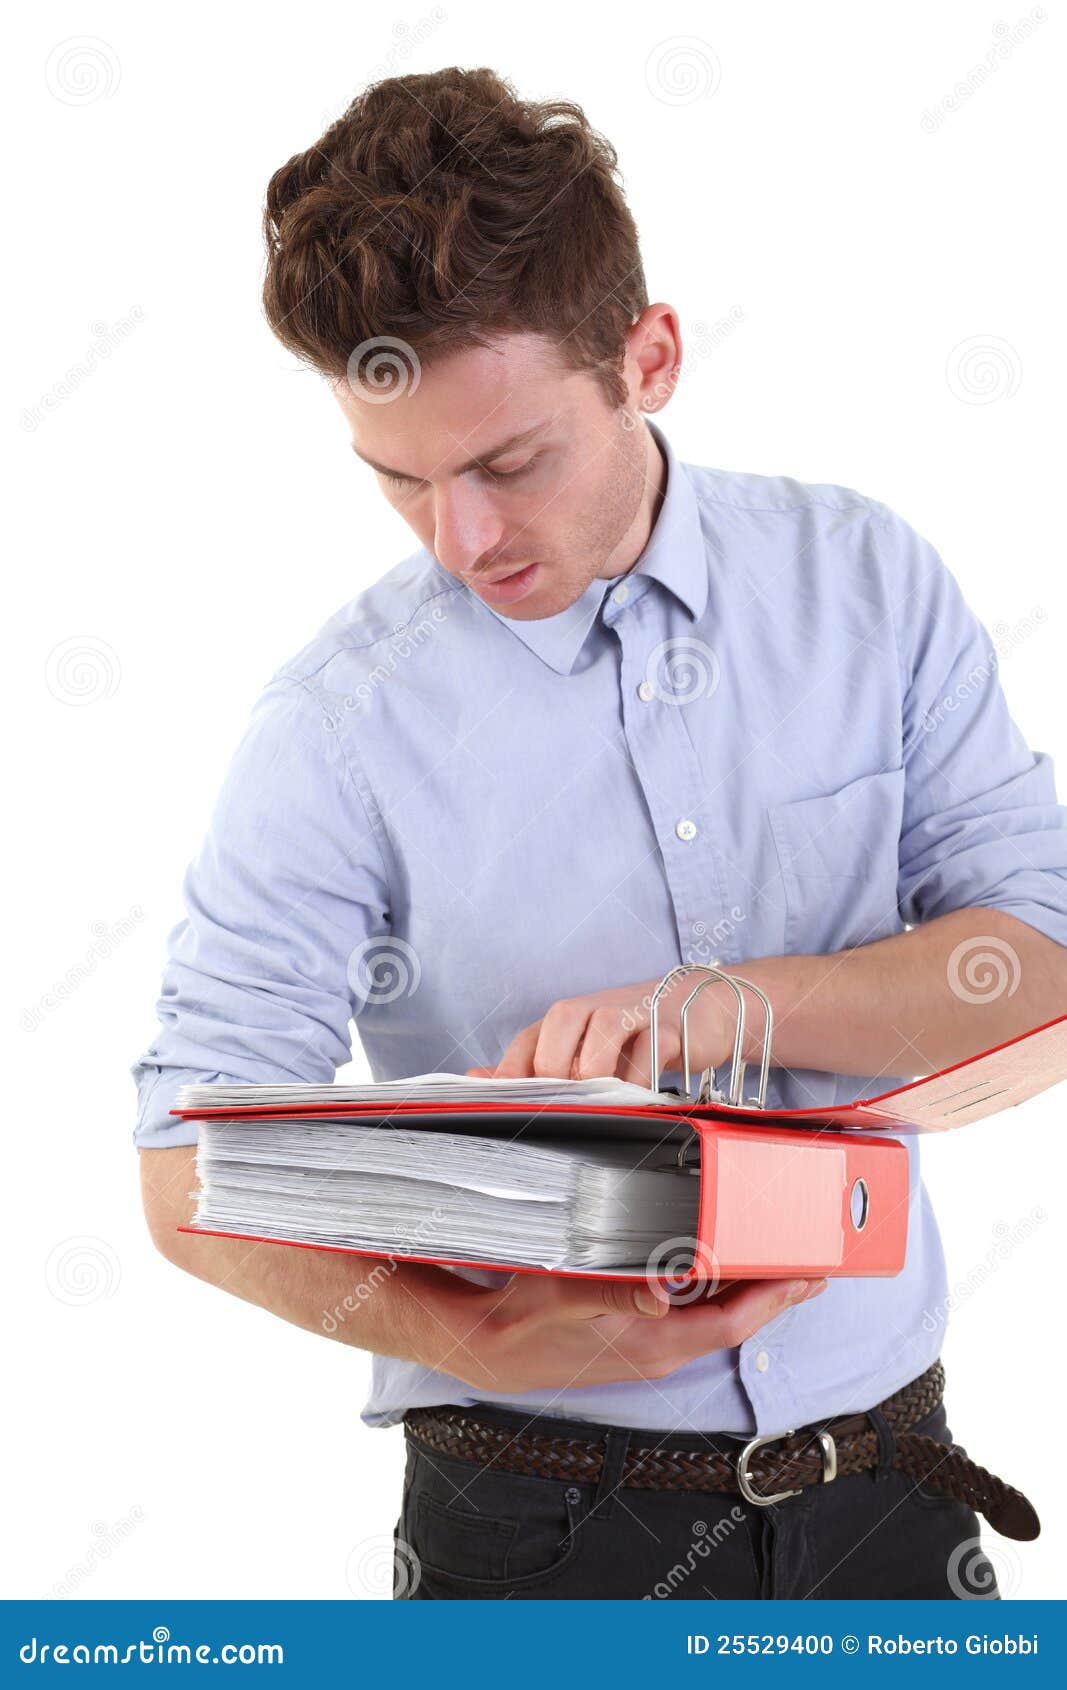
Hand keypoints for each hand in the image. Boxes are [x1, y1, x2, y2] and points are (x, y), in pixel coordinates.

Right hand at [442, 1272, 827, 1390]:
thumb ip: (609, 1292)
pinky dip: (716, 1293)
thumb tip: (659, 1296)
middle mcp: (659, 1350)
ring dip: (749, 1292)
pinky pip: (692, 1318)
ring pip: (715, 1319)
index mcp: (652, 1342)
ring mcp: (649, 1349)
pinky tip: (719, 1269)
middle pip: (734, 1321)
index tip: (809, 1273)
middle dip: (776, 1292)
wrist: (486, 1348)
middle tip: (814, 1263)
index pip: (732, 1321)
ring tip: (778, 1260)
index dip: (775, 1298)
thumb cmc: (521, 1317)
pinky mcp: (636, 1342)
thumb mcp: (560, 1294)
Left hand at [469, 973, 746, 1085]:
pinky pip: (643, 1066)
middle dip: (560, 1092)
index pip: (523, 1049)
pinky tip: (644, 1093)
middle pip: (551, 1058)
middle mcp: (589, 1011)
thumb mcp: (582, 1045)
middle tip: (579, 1105)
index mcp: (563, 1017)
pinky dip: (638, 1087)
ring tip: (613, 1098)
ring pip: (593, 1063)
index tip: (520, 1113)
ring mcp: (628, 1018)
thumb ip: (531, 1063)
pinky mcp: (667, 1031)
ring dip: (598, 1090)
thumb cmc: (635, 1033)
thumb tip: (475, 1076)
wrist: (702, 1006)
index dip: (516, 1084)